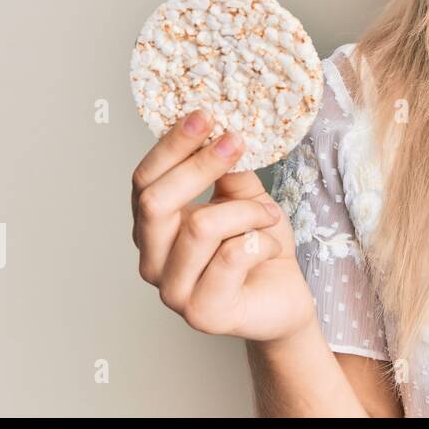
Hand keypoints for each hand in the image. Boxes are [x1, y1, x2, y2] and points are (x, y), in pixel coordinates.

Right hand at [131, 109, 314, 342]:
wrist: (284, 298)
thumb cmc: (258, 248)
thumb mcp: (244, 197)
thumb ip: (227, 172)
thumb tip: (221, 133)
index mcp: (153, 228)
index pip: (144, 181)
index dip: (172, 146)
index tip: (204, 115)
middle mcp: (152, 261)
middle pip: (155, 202)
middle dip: (199, 165)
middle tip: (236, 141)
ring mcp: (173, 292)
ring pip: (201, 226)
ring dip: (246, 211)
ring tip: (269, 214)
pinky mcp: (204, 314)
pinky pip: (233, 256)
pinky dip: (262, 240)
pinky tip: (270, 245)